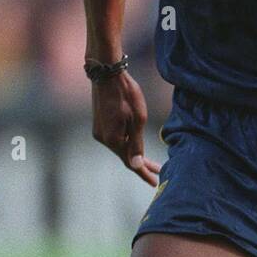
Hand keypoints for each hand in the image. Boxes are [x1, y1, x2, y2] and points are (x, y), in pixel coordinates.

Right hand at [90, 69, 161, 184]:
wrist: (107, 73)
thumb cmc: (126, 94)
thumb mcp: (138, 119)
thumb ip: (136, 143)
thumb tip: (136, 166)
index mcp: (114, 140)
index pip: (131, 163)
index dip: (144, 173)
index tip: (154, 182)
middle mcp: (103, 139)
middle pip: (125, 156)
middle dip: (141, 164)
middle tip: (157, 171)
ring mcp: (99, 132)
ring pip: (119, 147)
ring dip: (133, 152)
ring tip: (149, 159)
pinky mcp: (99, 124)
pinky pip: (115, 139)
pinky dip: (125, 143)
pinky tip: (133, 142)